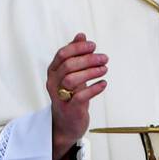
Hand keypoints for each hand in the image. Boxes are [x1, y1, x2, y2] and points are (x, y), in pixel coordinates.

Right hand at [47, 33, 107, 159]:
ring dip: (91, 72)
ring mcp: (60, 97)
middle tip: (105, 58)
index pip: (62, 54)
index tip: (94, 45)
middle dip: (88, 59)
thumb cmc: (70, 95)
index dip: (78, 48)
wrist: (67, 124)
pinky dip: (94, 89)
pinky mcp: (70, 109)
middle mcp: (53, 83)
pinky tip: (104, 84)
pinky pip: (80, 97)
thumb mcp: (72, 74)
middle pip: (68, 66)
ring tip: (105, 69)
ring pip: (72, 80)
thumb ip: (75, 54)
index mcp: (53, 71)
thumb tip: (81, 35)